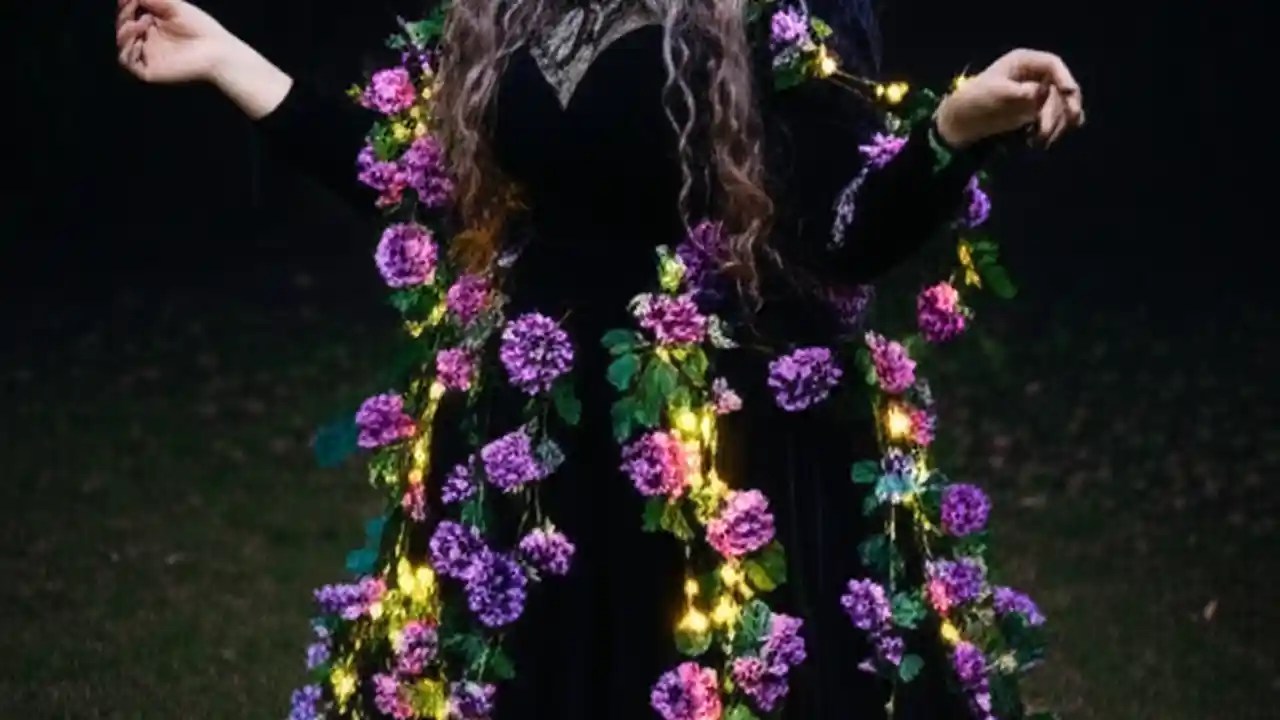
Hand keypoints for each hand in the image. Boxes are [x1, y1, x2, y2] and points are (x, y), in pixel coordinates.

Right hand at [116, 0, 292, 118]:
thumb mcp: (174, 6)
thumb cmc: (202, 28)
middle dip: (124, 16)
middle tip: (133, 7)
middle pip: (124, 28)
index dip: (126, 5)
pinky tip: (139, 41)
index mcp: (154, 25)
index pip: (129, 14)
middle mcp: (149, 41)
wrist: (218, 53)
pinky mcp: (150, 71)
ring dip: (124, 32)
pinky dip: (128, 51)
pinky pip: (128, 63)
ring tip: (139, 23)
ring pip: (123, 46)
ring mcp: (149, 56)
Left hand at [935, 48, 1085, 148]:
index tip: (1069, 93)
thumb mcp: (996, 93)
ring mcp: (1039, 91)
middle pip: (1061, 87)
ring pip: (1062, 104)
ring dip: (1058, 122)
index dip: (1064, 78)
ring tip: (1041, 141)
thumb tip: (1040, 91)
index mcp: (1023, 61)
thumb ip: (1020, 92)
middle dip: (1061, 108)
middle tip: (1049, 129)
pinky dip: (1057, 127)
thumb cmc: (975, 100)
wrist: (963, 121)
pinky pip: (1057, 116)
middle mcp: (1035, 74)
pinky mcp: (1038, 109)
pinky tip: (1046, 140)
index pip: (1052, 64)